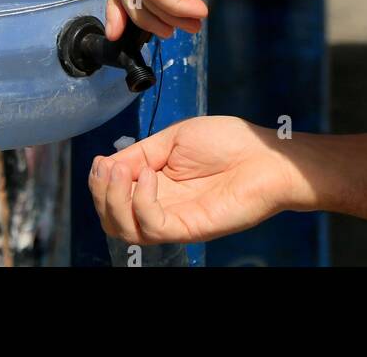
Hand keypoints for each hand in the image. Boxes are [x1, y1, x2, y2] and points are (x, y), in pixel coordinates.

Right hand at [89, 116, 305, 244]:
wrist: (267, 155)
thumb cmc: (231, 143)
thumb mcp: (175, 138)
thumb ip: (141, 152)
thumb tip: (107, 163)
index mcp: (156, 184)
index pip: (113, 195)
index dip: (100, 180)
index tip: (102, 161)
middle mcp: (161, 205)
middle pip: (111, 217)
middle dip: (100, 191)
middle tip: (107, 167)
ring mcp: (173, 219)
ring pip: (123, 228)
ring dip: (112, 198)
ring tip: (122, 171)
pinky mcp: (188, 227)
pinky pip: (150, 226)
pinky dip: (140, 201)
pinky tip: (150, 176)